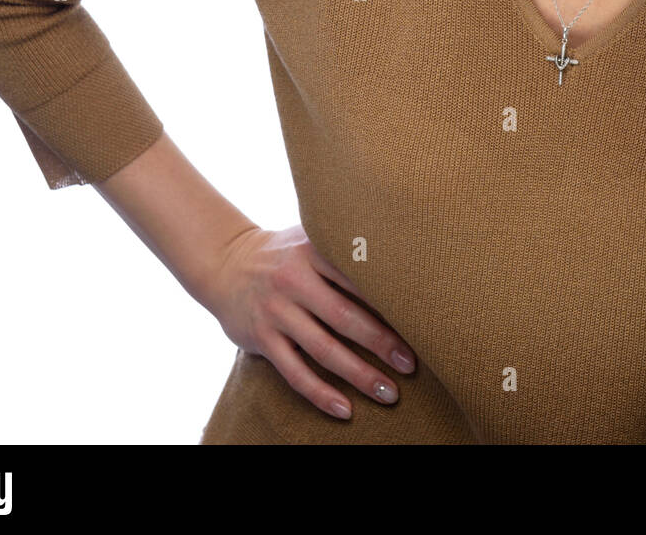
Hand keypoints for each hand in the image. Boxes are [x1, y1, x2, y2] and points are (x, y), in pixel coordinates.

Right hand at [201, 223, 414, 420]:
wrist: (224, 261)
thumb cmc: (285, 252)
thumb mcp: (311, 236)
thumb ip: (346, 247)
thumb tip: (404, 259)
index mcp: (314, 250)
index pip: (358, 278)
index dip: (389, 301)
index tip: (420, 320)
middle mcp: (294, 280)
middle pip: (345, 317)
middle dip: (381, 343)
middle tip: (411, 364)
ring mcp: (276, 311)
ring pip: (323, 350)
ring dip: (359, 374)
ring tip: (389, 393)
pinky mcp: (261, 338)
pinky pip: (294, 372)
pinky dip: (320, 393)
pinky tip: (345, 409)